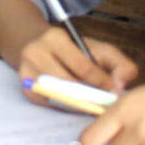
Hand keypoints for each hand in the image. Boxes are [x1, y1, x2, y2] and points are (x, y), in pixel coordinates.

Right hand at [17, 27, 138, 97]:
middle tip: (106, 105)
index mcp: (55, 38)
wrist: (37, 44)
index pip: (82, 66)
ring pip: (58, 96)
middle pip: (68, 84)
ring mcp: (26, 71)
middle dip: (90, 97)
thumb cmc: (74, 50)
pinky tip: (76, 103)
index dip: (102, 83)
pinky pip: (49, 104)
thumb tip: (118, 87)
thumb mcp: (99, 48)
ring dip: (78, 104)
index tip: (115, 94)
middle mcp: (35, 52)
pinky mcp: (25, 88)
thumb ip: (118, 64)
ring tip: (93, 105)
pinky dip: (65, 106)